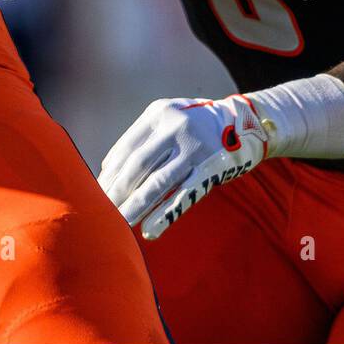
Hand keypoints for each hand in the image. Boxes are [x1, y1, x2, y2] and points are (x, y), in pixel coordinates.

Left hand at [99, 94, 268, 239]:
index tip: (98, 190)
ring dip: (135, 206)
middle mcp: (175, 127)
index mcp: (159, 113)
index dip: (111, 172)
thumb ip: (144, 139)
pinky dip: (164, 215)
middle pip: (138, 165)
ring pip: (157, 183)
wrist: (245, 122)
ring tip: (120, 222)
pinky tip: (150, 230)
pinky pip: (183, 195)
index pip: (127, 147)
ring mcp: (194, 148)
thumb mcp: (170, 118)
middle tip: (102, 210)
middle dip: (117, 190)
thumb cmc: (196, 125)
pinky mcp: (210, 168)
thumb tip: (107, 170)